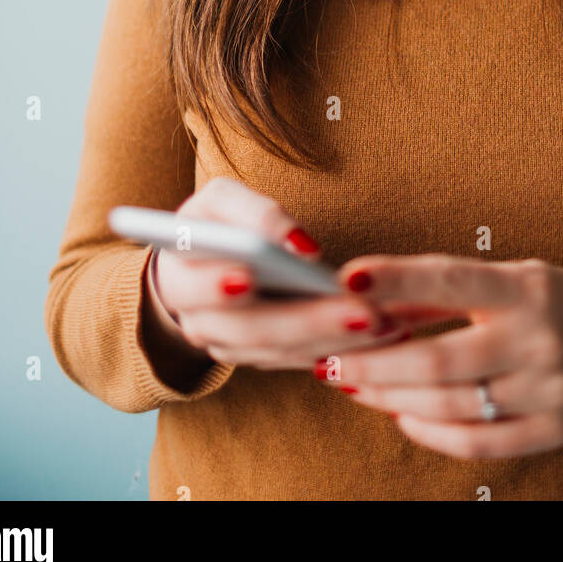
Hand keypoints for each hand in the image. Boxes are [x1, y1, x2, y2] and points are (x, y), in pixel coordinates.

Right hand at [143, 178, 409, 375]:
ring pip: (281, 351)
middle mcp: (196, 322)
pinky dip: (339, 350)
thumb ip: (254, 212)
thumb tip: (298, 244)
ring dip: (335, 340)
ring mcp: (228, 348)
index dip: (217, 285)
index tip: (249, 279)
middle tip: (361, 312)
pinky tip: (380, 336)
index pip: (193, 285)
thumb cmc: (219, 223)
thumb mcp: (222, 200)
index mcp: (178, 275)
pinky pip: (299, 361)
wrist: (203, 266)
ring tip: (385, 322)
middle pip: (251, 328)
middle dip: (309, 321)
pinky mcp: (260, 358)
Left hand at [315, 254, 562, 458]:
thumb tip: (368, 296)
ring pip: (453, 405)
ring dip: (392, 398)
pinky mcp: (555, 431)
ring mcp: (550, 390)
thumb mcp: (510, 278)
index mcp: (526, 287)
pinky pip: (480, 443)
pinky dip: (432, 433)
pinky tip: (401, 416)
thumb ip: (443, 293)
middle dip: (375, 363)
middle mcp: (540, 338)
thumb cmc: (554, 302)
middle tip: (328, 359)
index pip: (452, 281)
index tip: (348, 278)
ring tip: (354, 384)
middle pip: (441, 360)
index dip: (399, 278)